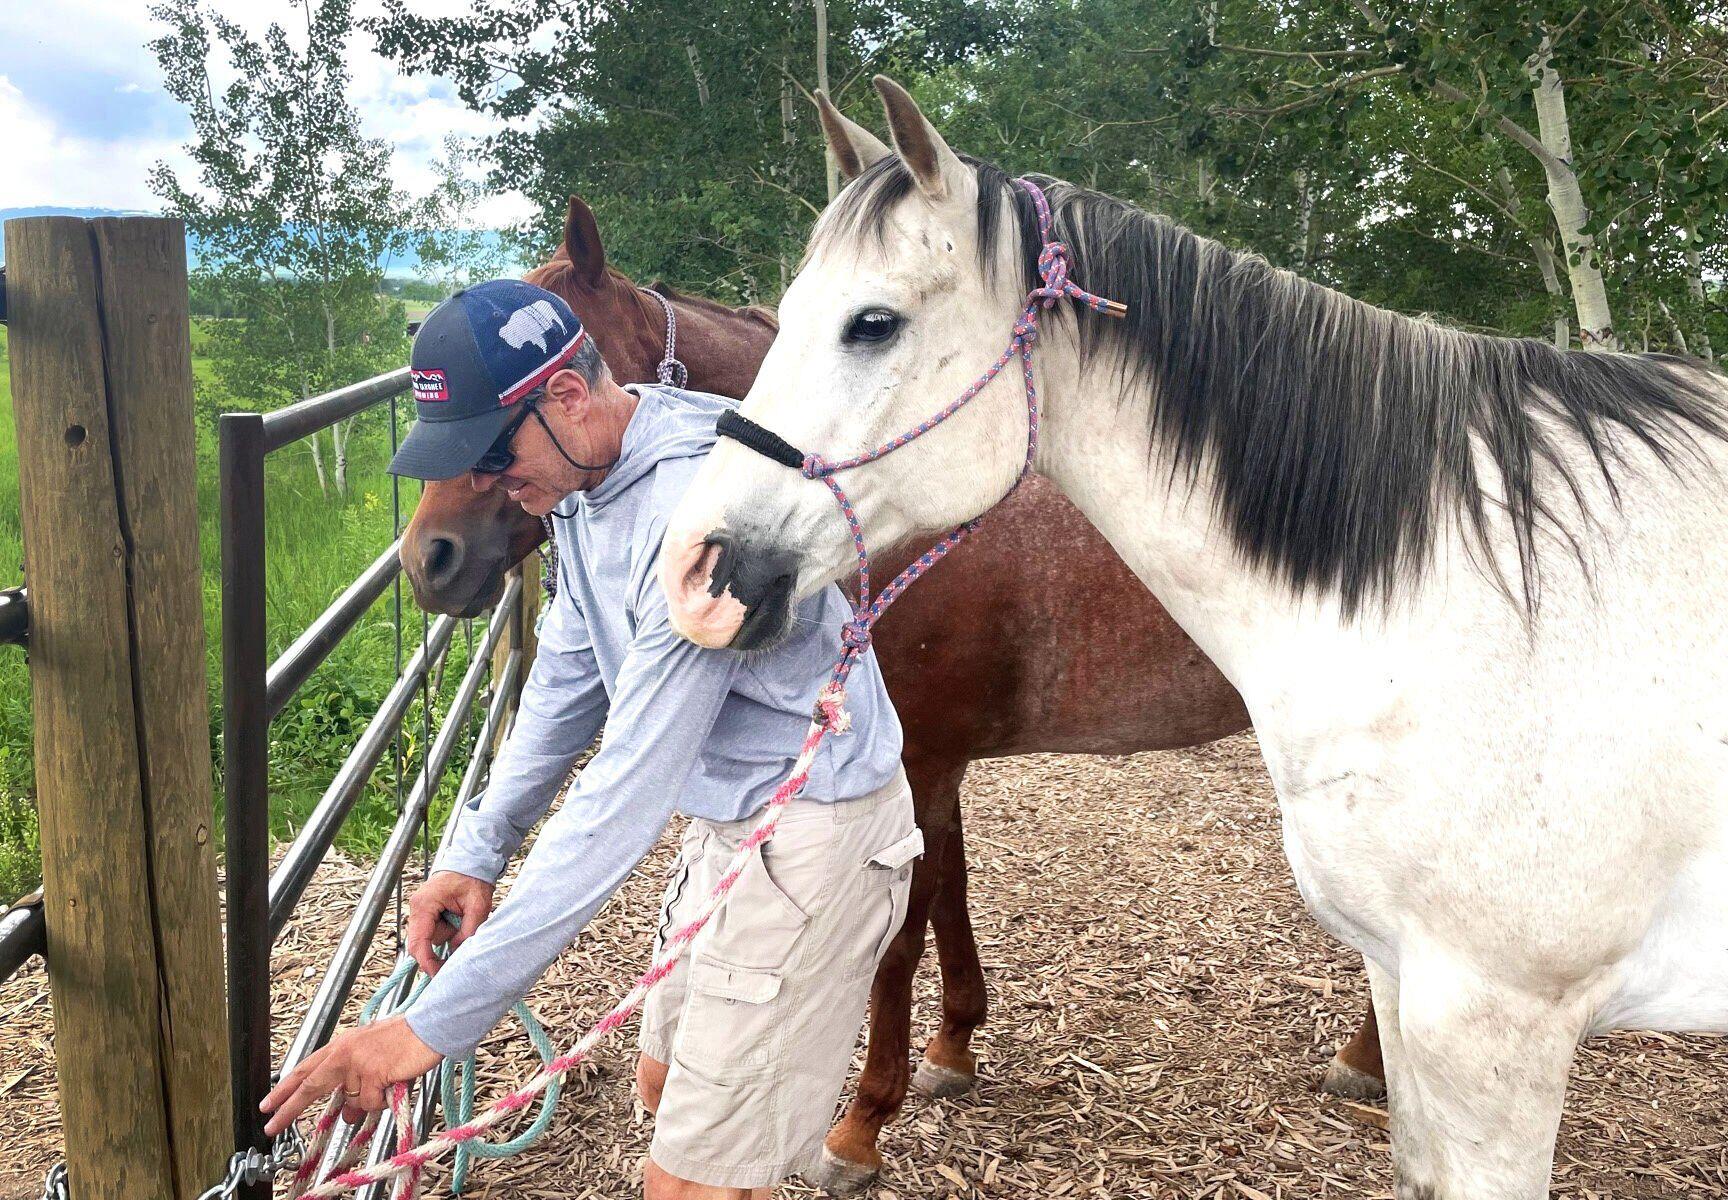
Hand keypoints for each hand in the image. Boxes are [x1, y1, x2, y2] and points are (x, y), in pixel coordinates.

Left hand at [260, 1016, 441, 1135]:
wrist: (429, 1028)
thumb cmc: (405, 1040)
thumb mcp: (374, 1060)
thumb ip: (356, 1084)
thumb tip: (347, 1113)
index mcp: (341, 1045)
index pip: (306, 1068)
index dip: (285, 1087)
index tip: (268, 1102)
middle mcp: (345, 1052)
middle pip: (310, 1085)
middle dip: (288, 1108)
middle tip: (271, 1126)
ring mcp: (357, 1063)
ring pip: (353, 1100)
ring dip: (368, 1101)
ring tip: (387, 1083)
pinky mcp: (373, 1073)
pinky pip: (371, 1102)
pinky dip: (382, 1101)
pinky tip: (394, 1083)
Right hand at [406, 870, 494, 977]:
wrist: (472, 862)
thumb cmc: (474, 879)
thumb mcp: (478, 906)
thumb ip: (468, 931)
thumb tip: (456, 952)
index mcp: (424, 905)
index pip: (419, 941)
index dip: (426, 961)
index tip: (437, 975)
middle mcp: (417, 908)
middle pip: (421, 943)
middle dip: (438, 950)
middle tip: (457, 956)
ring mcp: (420, 910)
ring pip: (429, 938)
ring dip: (447, 937)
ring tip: (464, 919)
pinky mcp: (427, 912)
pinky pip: (433, 931)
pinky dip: (447, 931)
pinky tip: (459, 919)